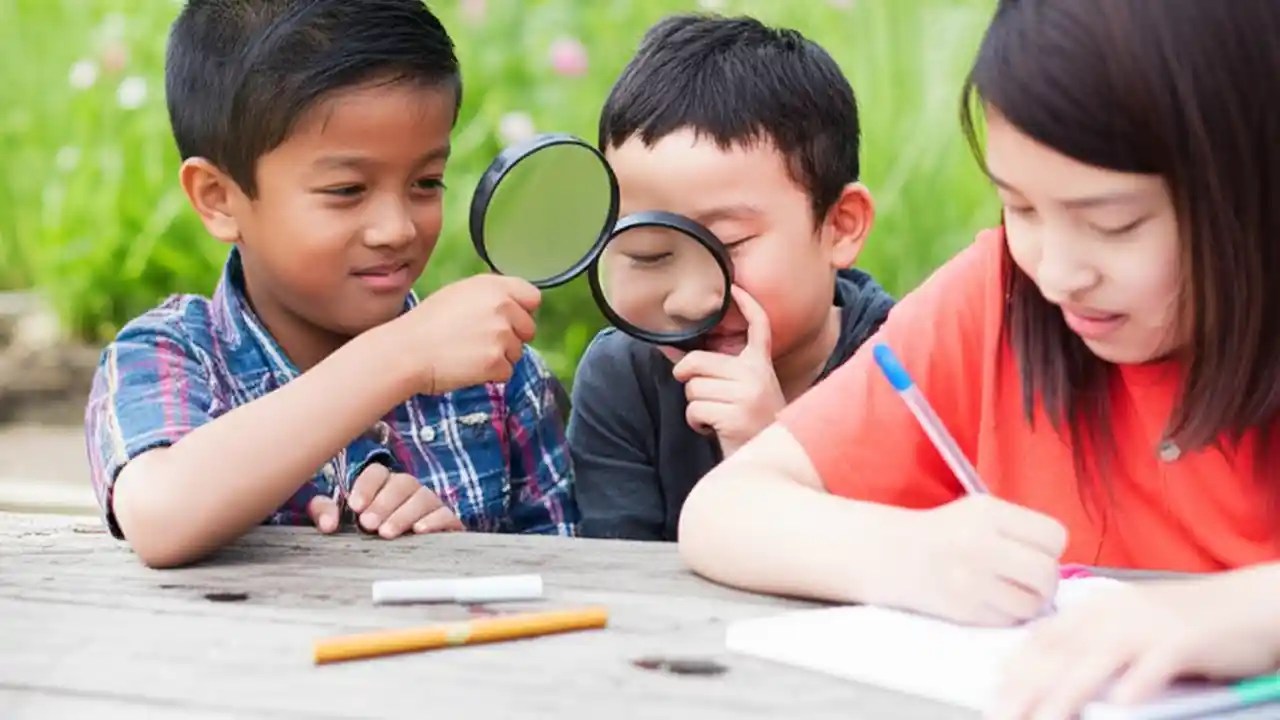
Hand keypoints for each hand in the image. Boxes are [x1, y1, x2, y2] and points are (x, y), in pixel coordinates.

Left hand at [307, 463, 462, 537]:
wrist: (405, 564)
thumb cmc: (370, 535)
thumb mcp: (342, 523)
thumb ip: (325, 514)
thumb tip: (327, 523)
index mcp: (383, 486)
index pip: (377, 472)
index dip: (367, 485)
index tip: (355, 506)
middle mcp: (408, 490)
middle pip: (402, 483)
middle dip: (384, 503)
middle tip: (368, 524)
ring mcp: (429, 504)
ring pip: (422, 497)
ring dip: (404, 514)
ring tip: (386, 533)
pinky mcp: (447, 522)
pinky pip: (445, 514)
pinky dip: (433, 520)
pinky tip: (419, 531)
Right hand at [387, 274, 540, 395]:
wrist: (406, 351)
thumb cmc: (427, 324)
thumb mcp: (458, 294)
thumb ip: (490, 296)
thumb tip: (512, 305)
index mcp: (493, 286)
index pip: (532, 297)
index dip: (522, 311)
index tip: (509, 320)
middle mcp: (502, 306)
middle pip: (529, 328)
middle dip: (512, 338)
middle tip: (482, 342)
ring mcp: (501, 334)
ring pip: (517, 352)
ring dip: (499, 357)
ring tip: (469, 354)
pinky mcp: (497, 361)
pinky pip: (507, 372)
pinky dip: (491, 375)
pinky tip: (469, 367)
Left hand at [671, 286, 784, 456]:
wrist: (770, 460)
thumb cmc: (748, 424)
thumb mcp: (740, 391)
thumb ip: (711, 370)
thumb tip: (668, 350)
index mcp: (761, 365)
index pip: (759, 326)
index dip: (748, 304)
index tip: (736, 288)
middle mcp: (757, 375)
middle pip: (698, 362)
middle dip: (690, 382)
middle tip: (707, 399)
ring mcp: (748, 394)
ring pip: (693, 388)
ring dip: (696, 407)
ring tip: (718, 417)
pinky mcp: (736, 415)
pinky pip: (694, 410)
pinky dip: (697, 423)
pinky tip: (715, 429)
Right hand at [885, 495, 1066, 626]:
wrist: (892, 554)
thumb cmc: (945, 533)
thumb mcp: (980, 512)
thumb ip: (1020, 530)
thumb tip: (1058, 564)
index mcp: (989, 513)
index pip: (1054, 535)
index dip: (1049, 547)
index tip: (1032, 551)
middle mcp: (980, 544)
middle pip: (1047, 573)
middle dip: (1045, 581)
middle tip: (1029, 579)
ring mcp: (972, 580)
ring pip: (1033, 604)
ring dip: (1029, 602)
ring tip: (1009, 592)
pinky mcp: (965, 610)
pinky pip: (1009, 620)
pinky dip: (1007, 615)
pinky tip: (990, 601)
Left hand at [989, 569, 1279, 719]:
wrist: (1250, 602)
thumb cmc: (1189, 621)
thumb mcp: (1132, 626)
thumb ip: (1094, 644)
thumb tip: (1054, 672)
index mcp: (1098, 609)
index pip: (1044, 639)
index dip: (1015, 667)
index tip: (992, 692)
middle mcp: (1115, 614)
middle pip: (1060, 654)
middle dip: (1026, 688)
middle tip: (1001, 714)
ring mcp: (1148, 625)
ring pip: (1097, 661)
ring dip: (1066, 694)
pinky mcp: (1183, 640)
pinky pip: (1155, 664)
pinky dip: (1137, 683)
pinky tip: (1123, 705)